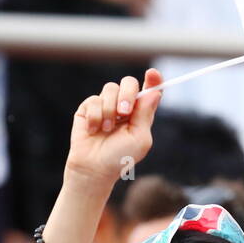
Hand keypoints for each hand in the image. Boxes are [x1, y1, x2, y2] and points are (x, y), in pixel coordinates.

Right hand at [64, 69, 162, 184]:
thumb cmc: (120, 157)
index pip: (149, 90)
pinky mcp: (88, 108)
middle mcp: (124, 106)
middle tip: (124, 112)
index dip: (153, 79)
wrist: (94, 168)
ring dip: (109, 110)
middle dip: (127, 94)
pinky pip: (93, 99)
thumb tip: (155, 92)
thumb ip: (145, 114)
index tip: (152, 74)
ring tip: (107, 129)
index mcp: (140, 113)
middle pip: (129, 82)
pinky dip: (95, 116)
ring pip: (110, 88)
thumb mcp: (140, 138)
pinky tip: (94, 130)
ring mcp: (106, 105)